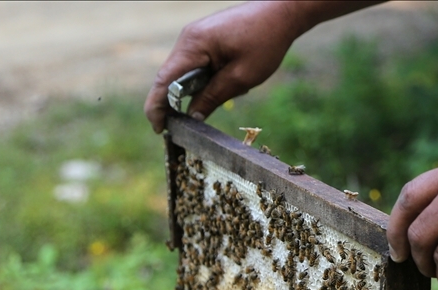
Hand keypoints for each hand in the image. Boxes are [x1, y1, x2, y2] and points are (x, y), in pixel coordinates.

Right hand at [145, 1, 381, 132]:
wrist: (281, 13)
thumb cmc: (265, 41)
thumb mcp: (241, 77)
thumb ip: (213, 97)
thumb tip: (192, 117)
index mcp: (193, 45)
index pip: (164, 80)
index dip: (157, 107)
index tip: (158, 128)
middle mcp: (188, 39)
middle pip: (171, 78)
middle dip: (175, 103)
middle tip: (183, 127)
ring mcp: (195, 38)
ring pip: (185, 74)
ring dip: (197, 91)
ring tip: (225, 95)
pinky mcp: (205, 40)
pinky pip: (197, 66)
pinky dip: (206, 81)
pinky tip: (230, 82)